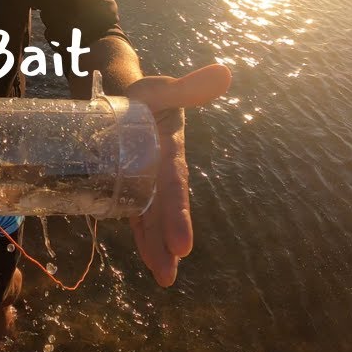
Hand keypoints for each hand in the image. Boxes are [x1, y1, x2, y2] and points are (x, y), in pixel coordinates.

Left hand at [124, 63, 231, 285]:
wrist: (128, 100)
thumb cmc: (147, 97)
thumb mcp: (162, 89)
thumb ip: (188, 87)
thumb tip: (224, 73)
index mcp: (169, 154)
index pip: (174, 189)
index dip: (178, 215)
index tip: (182, 244)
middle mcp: (161, 176)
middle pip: (164, 213)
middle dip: (167, 243)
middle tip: (168, 275)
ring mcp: (147, 185)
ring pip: (151, 222)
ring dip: (156, 248)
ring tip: (164, 278)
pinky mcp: (131, 189)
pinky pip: (135, 216)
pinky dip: (142, 237)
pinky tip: (149, 260)